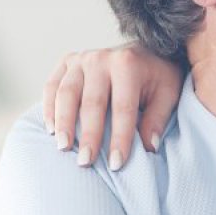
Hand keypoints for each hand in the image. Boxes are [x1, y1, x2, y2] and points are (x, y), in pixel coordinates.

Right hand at [43, 43, 183, 169]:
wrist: (144, 50)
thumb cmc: (156, 77)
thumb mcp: (167, 93)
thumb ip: (157, 118)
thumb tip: (149, 146)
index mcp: (128, 65)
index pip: (122, 108)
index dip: (119, 138)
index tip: (116, 164)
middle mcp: (101, 59)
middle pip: (92, 103)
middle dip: (89, 135)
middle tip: (85, 162)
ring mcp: (81, 59)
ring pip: (66, 94)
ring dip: (63, 123)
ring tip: (64, 148)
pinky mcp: (67, 61)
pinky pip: (51, 86)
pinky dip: (48, 108)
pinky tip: (51, 130)